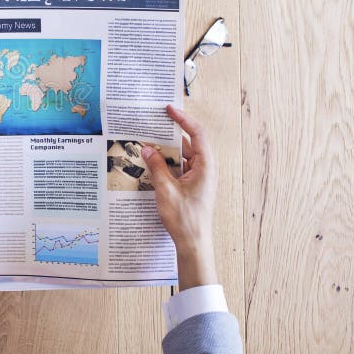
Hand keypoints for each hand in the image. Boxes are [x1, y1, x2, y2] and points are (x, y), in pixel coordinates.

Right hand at [141, 105, 217, 290]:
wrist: (193, 243)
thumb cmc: (185, 218)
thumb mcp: (166, 189)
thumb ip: (156, 166)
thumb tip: (147, 148)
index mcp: (205, 166)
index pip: (197, 133)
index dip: (183, 119)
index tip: (169, 109)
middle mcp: (205, 169)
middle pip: (189, 143)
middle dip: (171, 134)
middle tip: (154, 124)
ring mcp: (200, 178)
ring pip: (183, 156)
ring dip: (167, 150)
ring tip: (148, 144)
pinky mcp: (193, 186)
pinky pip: (180, 168)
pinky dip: (167, 163)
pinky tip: (152, 164)